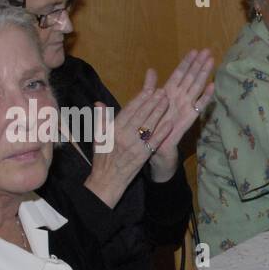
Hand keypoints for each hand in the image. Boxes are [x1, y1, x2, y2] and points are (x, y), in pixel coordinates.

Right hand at [84, 77, 172, 208]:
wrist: (107, 180)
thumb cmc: (103, 157)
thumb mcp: (98, 137)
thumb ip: (101, 119)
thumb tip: (99, 103)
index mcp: (112, 129)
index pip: (128, 110)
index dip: (140, 99)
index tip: (149, 89)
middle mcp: (123, 136)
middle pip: (140, 115)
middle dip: (152, 102)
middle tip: (162, 91)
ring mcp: (133, 146)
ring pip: (148, 126)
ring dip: (158, 113)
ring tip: (167, 102)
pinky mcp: (142, 156)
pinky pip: (153, 142)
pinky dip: (162, 132)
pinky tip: (170, 123)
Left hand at [145, 49, 216, 182]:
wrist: (154, 154)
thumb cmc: (151, 132)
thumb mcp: (146, 106)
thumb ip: (148, 89)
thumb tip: (152, 70)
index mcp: (169, 96)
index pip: (179, 75)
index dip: (186, 63)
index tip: (194, 50)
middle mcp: (179, 101)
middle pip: (191, 80)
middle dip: (199, 65)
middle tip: (208, 51)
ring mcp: (184, 111)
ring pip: (195, 90)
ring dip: (204, 76)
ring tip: (211, 62)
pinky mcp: (187, 122)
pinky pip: (197, 109)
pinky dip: (205, 98)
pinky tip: (212, 87)